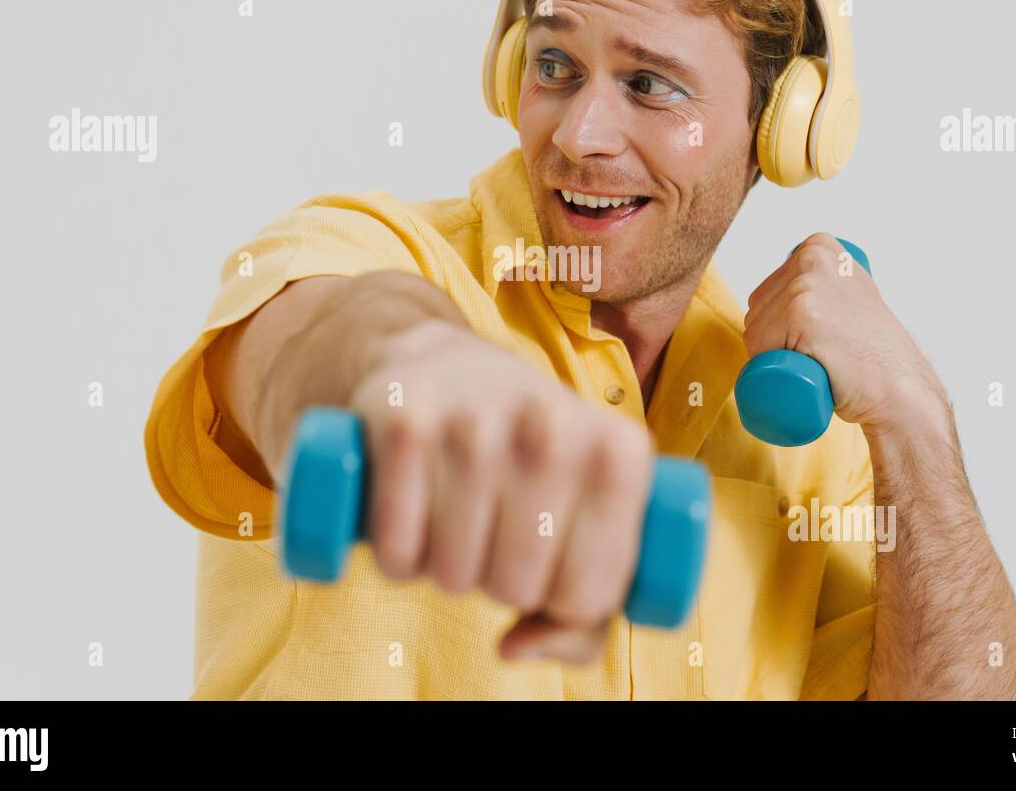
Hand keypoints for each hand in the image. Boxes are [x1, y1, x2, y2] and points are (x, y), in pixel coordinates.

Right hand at [346, 318, 653, 664]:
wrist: (447, 366)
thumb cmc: (531, 463)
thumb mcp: (585, 517)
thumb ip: (584, 616)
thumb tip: (517, 648)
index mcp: (619, 453)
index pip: (589, 596)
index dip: (563, 604)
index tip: (552, 563)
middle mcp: (554, 427)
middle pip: (518, 589)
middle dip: (500, 585)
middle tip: (496, 538)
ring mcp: (477, 421)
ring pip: (453, 575)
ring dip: (446, 572)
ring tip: (457, 523)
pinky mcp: (405, 421)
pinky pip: (396, 551)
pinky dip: (396, 560)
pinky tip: (412, 522)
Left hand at [742, 232, 946, 436]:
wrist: (900, 390)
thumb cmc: (872, 353)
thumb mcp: (850, 293)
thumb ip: (826, 277)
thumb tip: (795, 274)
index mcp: (817, 247)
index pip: (766, 296)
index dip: (778, 327)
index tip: (813, 338)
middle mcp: (810, 258)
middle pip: (757, 312)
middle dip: (774, 342)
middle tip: (820, 354)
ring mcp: (805, 284)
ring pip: (755, 333)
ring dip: (773, 358)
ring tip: (819, 360)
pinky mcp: (801, 312)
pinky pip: (758, 348)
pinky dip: (769, 367)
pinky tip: (806, 367)